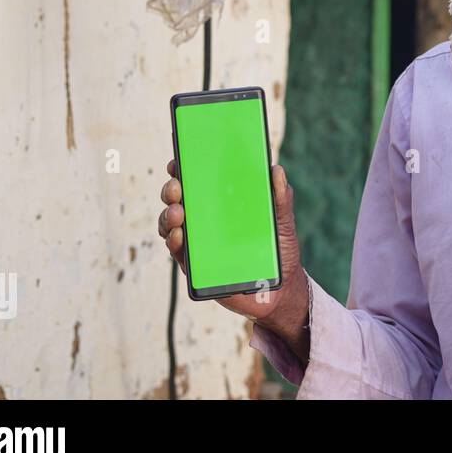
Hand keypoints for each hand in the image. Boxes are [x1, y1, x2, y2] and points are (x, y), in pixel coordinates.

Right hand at [158, 160, 309, 350]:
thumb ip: (281, 198)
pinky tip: (179, 237)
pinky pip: (178, 252)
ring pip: (171, 224)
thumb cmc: (280, 249)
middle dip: (171, 190)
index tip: (177, 162)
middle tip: (176, 188)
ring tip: (178, 213)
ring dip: (168, 216)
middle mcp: (205, 221)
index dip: (184, 170)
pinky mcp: (195, 266)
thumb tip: (277, 170)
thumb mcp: (283, 221)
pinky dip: (174, 242)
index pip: (198, 182)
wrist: (280, 289)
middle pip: (178, 200)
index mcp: (223, 204)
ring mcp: (198, 243)